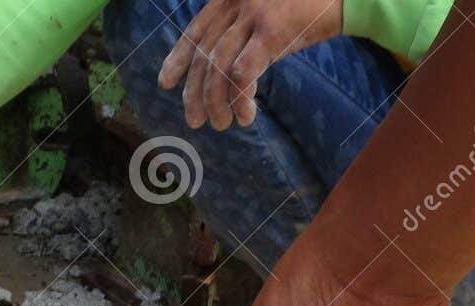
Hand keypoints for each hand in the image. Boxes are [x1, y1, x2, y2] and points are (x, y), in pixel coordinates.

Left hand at [158, 0, 342, 129]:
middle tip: (195, 121)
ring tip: (222, 124)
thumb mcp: (266, 16)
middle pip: (203, 54)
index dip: (177, 58)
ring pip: (218, 66)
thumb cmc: (308, 9)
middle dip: (195, 93)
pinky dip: (240, 98)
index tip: (166, 84)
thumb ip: (243, 33)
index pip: (194, 31)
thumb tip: (224, 72)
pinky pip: (243, 71)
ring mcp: (252, 15)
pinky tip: (246, 115)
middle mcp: (235, 3)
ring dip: (216, 102)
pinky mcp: (271, 32)